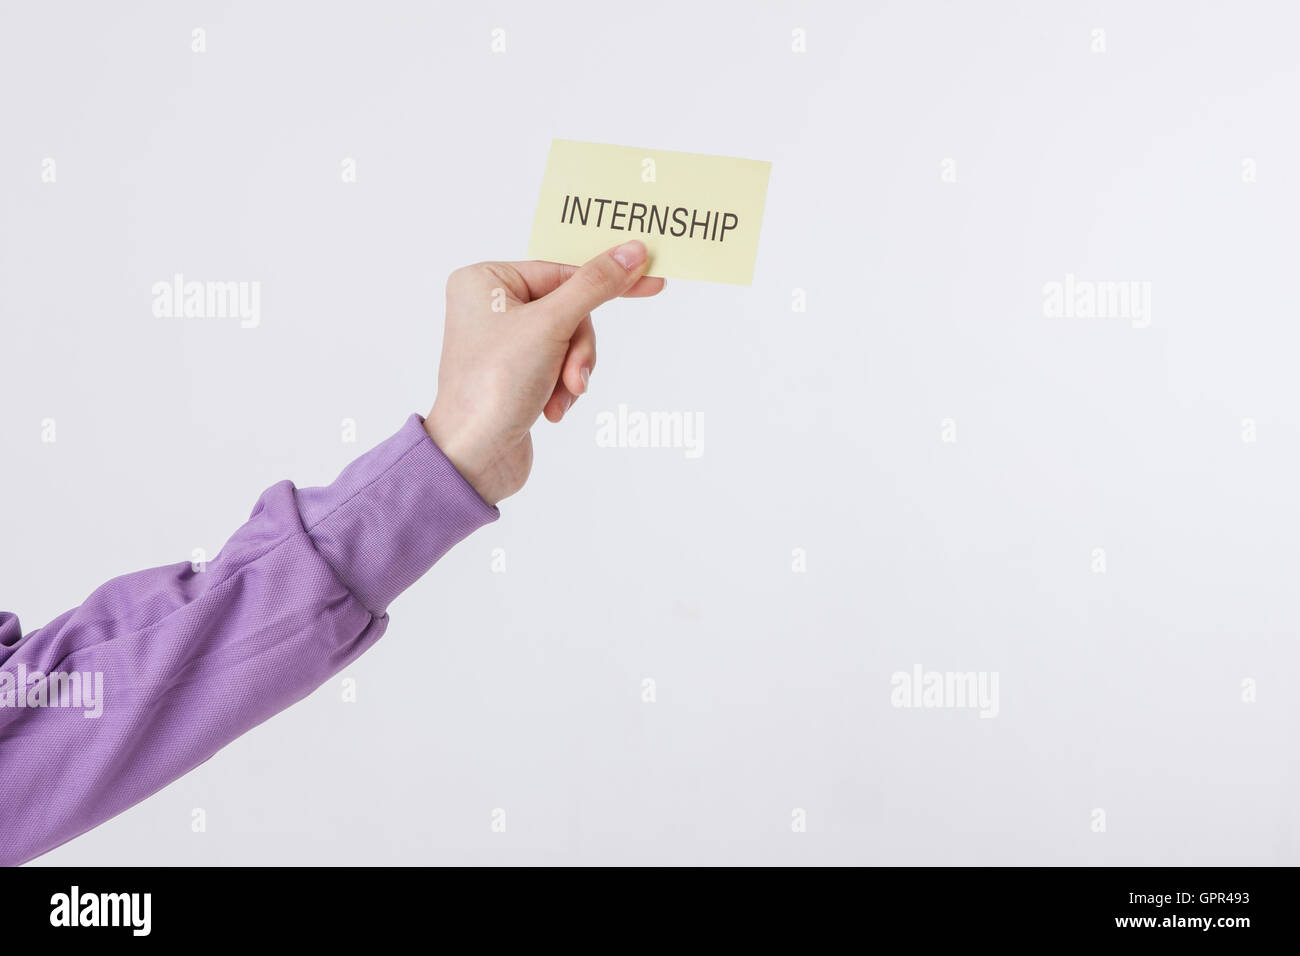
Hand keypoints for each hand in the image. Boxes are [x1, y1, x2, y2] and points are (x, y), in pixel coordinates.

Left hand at [424, 240, 664, 505]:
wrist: (473, 458)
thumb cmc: (493, 385)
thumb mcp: (551, 325)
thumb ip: (595, 285)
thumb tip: (632, 252)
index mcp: (485, 280)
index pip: (561, 269)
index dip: (605, 279)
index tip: (650, 280)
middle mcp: (490, 306)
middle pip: (570, 308)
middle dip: (578, 347)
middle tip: (575, 375)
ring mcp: (504, 341)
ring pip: (570, 340)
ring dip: (573, 371)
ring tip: (560, 397)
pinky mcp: (516, 372)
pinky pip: (560, 365)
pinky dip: (563, 388)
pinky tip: (549, 409)